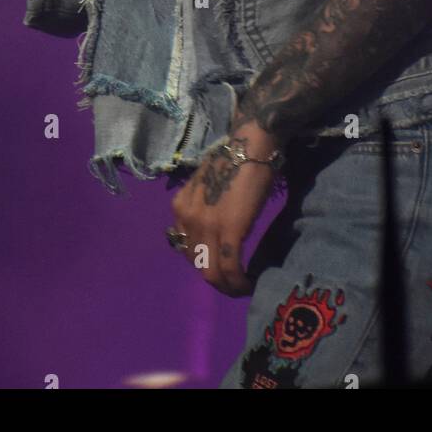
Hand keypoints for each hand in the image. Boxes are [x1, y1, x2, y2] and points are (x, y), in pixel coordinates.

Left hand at [169, 139, 279, 296]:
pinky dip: (239, 282)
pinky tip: (250, 282)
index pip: (187, 248)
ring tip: (243, 286)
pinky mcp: (229, 230)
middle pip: (198, 265)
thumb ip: (201, 204)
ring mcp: (206, 226)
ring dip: (227, 286)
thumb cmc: (233, 159)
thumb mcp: (205, 183)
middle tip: (235, 282)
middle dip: (216, 280)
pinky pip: (230, 268)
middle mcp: (187, 219)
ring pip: (212, 273)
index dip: (205, 262)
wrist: (250, 145)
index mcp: (180, 207)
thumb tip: (210, 223)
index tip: (222, 267)